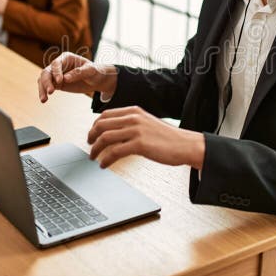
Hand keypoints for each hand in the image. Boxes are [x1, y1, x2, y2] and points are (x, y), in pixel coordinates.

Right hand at [38, 52, 116, 102]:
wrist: (96, 79)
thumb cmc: (94, 72)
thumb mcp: (90, 71)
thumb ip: (78, 73)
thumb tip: (65, 78)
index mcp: (66, 58)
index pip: (56, 64)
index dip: (56, 72)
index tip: (59, 81)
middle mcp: (59, 65)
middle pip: (47, 71)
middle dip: (46, 81)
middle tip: (51, 92)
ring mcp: (56, 74)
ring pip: (43, 79)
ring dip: (42, 89)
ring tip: (44, 100)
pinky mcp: (56, 83)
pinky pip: (46, 86)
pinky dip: (43, 92)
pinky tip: (44, 100)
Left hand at [87, 106, 204, 168]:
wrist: (185, 145)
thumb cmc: (168, 138)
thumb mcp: (148, 123)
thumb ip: (132, 124)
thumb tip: (115, 133)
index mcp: (135, 111)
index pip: (106, 114)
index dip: (95, 125)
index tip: (92, 134)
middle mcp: (134, 118)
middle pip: (102, 124)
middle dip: (91, 136)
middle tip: (89, 146)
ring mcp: (136, 130)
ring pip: (105, 138)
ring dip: (95, 149)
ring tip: (93, 157)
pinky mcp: (140, 144)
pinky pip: (115, 152)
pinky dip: (106, 159)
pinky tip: (104, 165)